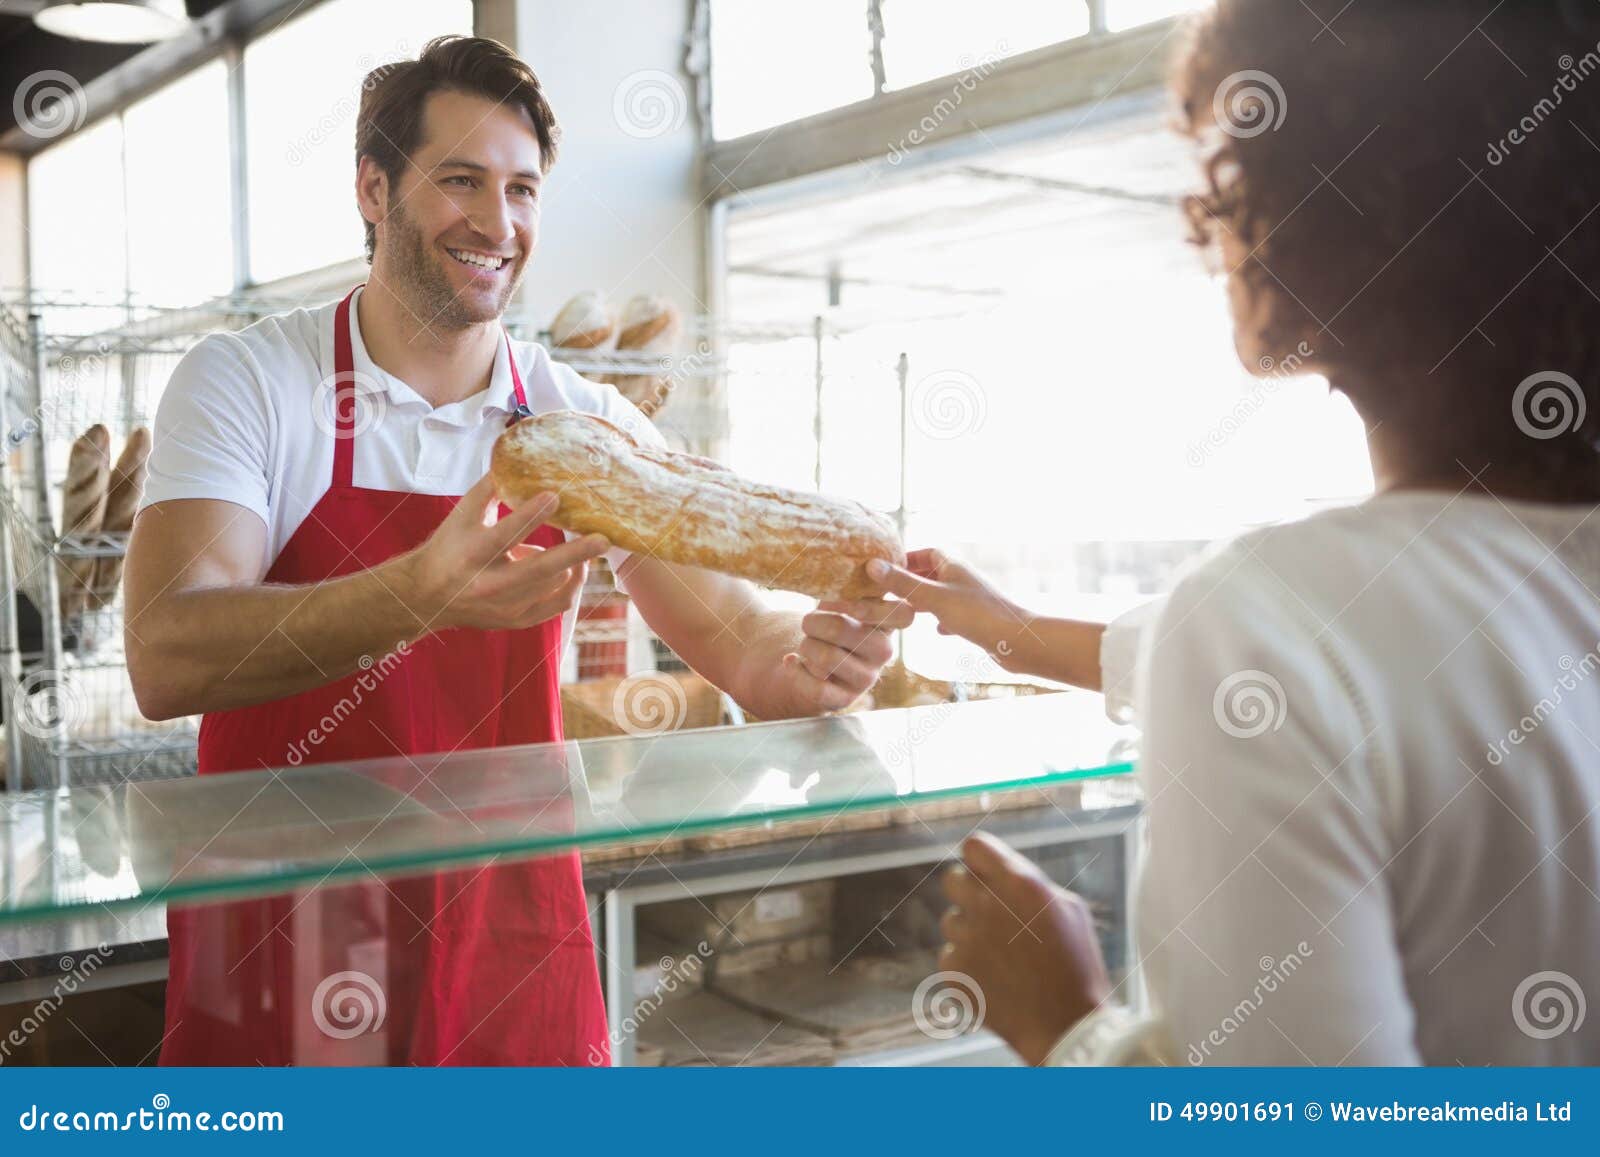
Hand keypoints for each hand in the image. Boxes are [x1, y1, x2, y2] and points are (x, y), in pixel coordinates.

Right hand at [396, 473, 610, 632]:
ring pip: (554, 585)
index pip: (505, 535)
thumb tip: (519, 458)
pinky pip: (557, 606)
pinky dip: (571, 586)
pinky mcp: (517, 621)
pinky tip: (576, 568)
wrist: (428, 596)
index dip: (530, 515)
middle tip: (603, 539)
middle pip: (539, 570)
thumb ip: (491, 488)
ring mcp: (505, 607)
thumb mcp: (462, 515)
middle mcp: (489, 585)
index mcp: (472, 554)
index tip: (554, 496)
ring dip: (574, 563)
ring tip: (588, 545)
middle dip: (574, 554)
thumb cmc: (450, 547)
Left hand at [782, 595, 913, 711]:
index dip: (873, 604)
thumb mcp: (842, 600)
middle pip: (843, 628)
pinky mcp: (843, 699)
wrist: (809, 663)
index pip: (904, 614)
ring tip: (806, 643)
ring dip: (806, 645)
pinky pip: (815, 686)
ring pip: (826, 657)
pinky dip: (795, 669)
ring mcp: (866, 678)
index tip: (846, 600)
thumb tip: (858, 561)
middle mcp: (884, 652)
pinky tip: (790, 661)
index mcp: (888, 624)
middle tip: (808, 621)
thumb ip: (852, 584)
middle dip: (814, 622)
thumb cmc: (831, 622)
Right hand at [866, 549, 1028, 665]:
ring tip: (905, 609)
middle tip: (888, 591)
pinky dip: (943, 619)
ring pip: (943, 595)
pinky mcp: (978, 620)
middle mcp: (963, 579)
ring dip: (925, 600)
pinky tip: (937, 630)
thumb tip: (871, 565)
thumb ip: (903, 584)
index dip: (907, 558)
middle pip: (933, 573)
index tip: (885, 568)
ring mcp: (971, 600)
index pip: (927, 552)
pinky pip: (956, 615)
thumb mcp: (934, 598)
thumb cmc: (978, 615)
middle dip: (912, 580)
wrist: (1019, 641)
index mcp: (953, 566)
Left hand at [938, 831, 1111, 1065]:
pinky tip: (994, 979)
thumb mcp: (1070, 909)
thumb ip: (1031, 884)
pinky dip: (967, 966)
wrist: (1066, 1026)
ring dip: (969, 932)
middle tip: (990, 911)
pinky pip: (950, 956)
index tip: (987, 871)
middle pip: (952, 879)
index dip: (981, 859)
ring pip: (951, 921)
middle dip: (969, 891)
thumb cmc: (1077, 966)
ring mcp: (966, 939)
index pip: (974, 846)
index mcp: (1019, 883)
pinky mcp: (954, 971)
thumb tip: (1004, 873)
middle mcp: (987, 905)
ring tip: (1002, 956)